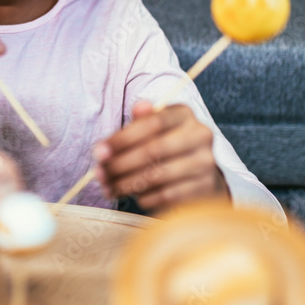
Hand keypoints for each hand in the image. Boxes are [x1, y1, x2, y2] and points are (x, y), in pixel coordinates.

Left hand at [92, 101, 229, 211]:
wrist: (200, 173)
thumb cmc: (167, 147)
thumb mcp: (154, 130)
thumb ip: (141, 121)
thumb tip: (138, 106)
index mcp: (184, 114)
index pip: (152, 123)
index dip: (122, 138)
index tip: (98, 152)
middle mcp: (200, 135)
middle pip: (153, 149)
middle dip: (120, 164)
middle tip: (99, 173)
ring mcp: (205, 162)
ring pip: (158, 175)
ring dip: (127, 184)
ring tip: (109, 188)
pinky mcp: (205, 187)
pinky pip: (167, 195)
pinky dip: (145, 197)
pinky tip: (133, 196)